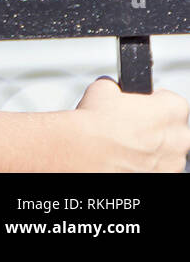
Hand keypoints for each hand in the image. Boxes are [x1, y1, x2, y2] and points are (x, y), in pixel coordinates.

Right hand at [74, 76, 189, 170]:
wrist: (85, 151)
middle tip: (129, 124)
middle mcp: (179, 137)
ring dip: (151, 146)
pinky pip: (158, 167)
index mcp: (172, 109)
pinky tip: (125, 156)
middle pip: (172, 128)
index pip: (171, 100)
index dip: (152, 101)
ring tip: (124, 142)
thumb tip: (115, 90)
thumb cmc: (96, 123)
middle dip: (154, 126)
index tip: (139, 105)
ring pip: (166, 150)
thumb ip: (119, 88)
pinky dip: (145, 163)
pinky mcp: (162, 176)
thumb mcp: (103, 88)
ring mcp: (173, 161)